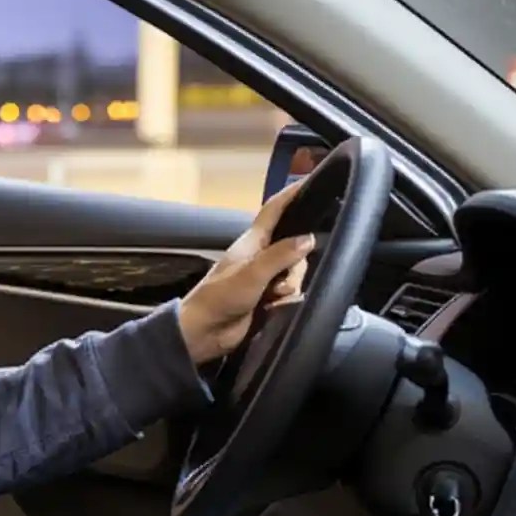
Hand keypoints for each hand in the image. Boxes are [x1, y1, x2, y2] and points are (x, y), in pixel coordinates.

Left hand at [177, 181, 315, 364]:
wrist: (204, 333)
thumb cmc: (219, 298)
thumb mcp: (252, 273)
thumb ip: (280, 255)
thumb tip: (308, 239)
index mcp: (252, 242)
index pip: (274, 210)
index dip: (291, 195)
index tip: (311, 182)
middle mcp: (260, 256)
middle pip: (295, 246)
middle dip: (297, 262)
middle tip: (283, 279)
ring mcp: (264, 278)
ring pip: (295, 272)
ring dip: (290, 286)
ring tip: (273, 297)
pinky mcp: (267, 298)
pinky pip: (290, 293)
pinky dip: (286, 301)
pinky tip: (274, 308)